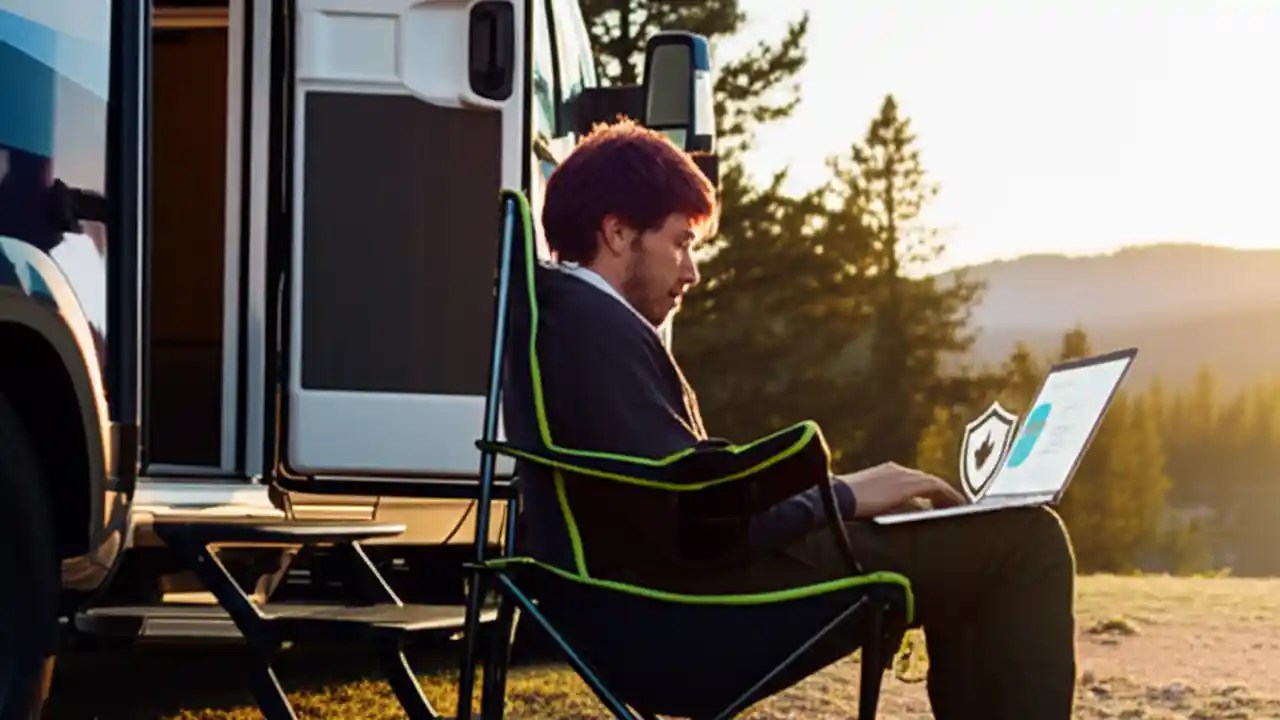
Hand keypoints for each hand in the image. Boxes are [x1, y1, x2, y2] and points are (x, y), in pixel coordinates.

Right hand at [836, 462, 966, 518]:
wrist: (839, 499)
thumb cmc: (844, 507)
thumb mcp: (864, 507)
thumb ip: (880, 509)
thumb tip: (894, 521)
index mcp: (883, 474)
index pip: (910, 482)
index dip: (923, 494)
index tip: (933, 506)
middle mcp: (895, 470)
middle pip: (923, 481)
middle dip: (937, 494)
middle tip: (949, 507)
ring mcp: (903, 474)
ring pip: (932, 483)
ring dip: (944, 495)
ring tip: (955, 508)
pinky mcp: (910, 483)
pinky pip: (937, 487)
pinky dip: (948, 496)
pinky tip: (957, 506)